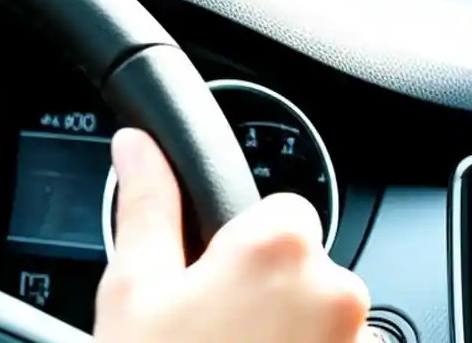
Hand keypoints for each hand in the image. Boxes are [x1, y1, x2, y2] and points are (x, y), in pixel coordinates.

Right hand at [95, 129, 372, 342]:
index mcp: (277, 249)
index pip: (282, 210)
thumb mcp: (134, 292)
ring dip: (290, 337)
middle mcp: (337, 292)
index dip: (240, 243)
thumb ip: (147, 204)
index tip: (213, 280)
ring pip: (324, 320)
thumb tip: (138, 147)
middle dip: (266, 293)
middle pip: (305, 267)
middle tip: (213, 334)